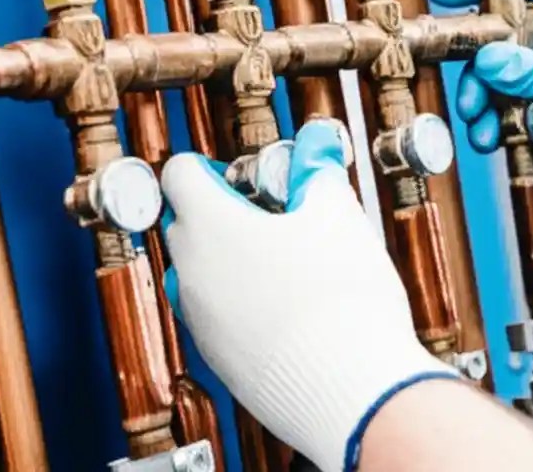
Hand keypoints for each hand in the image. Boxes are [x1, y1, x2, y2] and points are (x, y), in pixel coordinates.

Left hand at [161, 121, 457, 471]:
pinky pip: (215, 317)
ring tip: (284, 264)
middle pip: (184, 224)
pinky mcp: (219, 360)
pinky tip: (289, 307)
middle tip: (273, 216)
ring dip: (228, 262)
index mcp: (210, 227)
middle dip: (222, 213)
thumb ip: (317, 171)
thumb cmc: (341, 303)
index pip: (179, 175)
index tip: (246, 178)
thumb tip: (317, 141)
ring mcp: (201, 322)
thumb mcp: (337, 215)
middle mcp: (191, 275)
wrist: (353, 390)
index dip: (212, 168)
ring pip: (197, 274)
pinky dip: (240, 304)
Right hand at [428, 0, 532, 268]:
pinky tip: (489, 139)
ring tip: (478, 119)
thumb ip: (529, 67)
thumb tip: (484, 60)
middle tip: (461, 72)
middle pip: (500, 37)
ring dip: (479, 99)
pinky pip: (502, 118)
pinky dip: (490, 127)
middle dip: (475, 56)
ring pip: (495, 82)